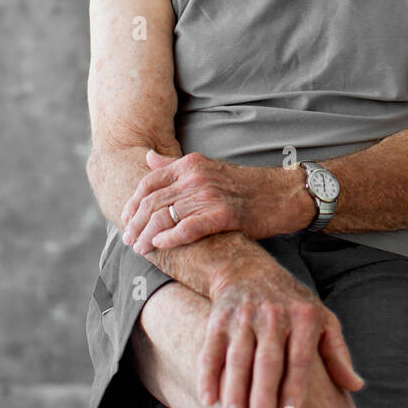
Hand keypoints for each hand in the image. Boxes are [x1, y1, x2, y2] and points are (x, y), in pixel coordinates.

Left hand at [120, 149, 306, 251]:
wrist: (282, 194)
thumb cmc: (245, 186)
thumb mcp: (208, 168)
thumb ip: (175, 166)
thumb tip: (148, 158)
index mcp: (190, 164)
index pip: (149, 182)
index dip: (133, 202)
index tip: (125, 219)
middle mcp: (196, 176)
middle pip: (153, 201)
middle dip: (135, 223)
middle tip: (128, 240)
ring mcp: (209, 194)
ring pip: (165, 216)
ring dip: (147, 235)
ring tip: (139, 249)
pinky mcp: (223, 214)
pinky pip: (187, 228)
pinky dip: (170, 239)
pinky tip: (160, 247)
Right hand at [200, 255, 364, 407]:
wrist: (248, 270)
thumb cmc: (291, 303)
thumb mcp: (321, 319)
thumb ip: (337, 353)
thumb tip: (355, 385)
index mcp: (303, 317)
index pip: (300, 356)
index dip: (295, 384)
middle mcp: (273, 314)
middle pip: (267, 358)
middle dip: (262, 391)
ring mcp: (244, 316)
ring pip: (238, 355)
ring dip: (234, 387)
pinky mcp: (219, 319)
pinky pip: (212, 349)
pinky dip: (208, 374)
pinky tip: (208, 398)